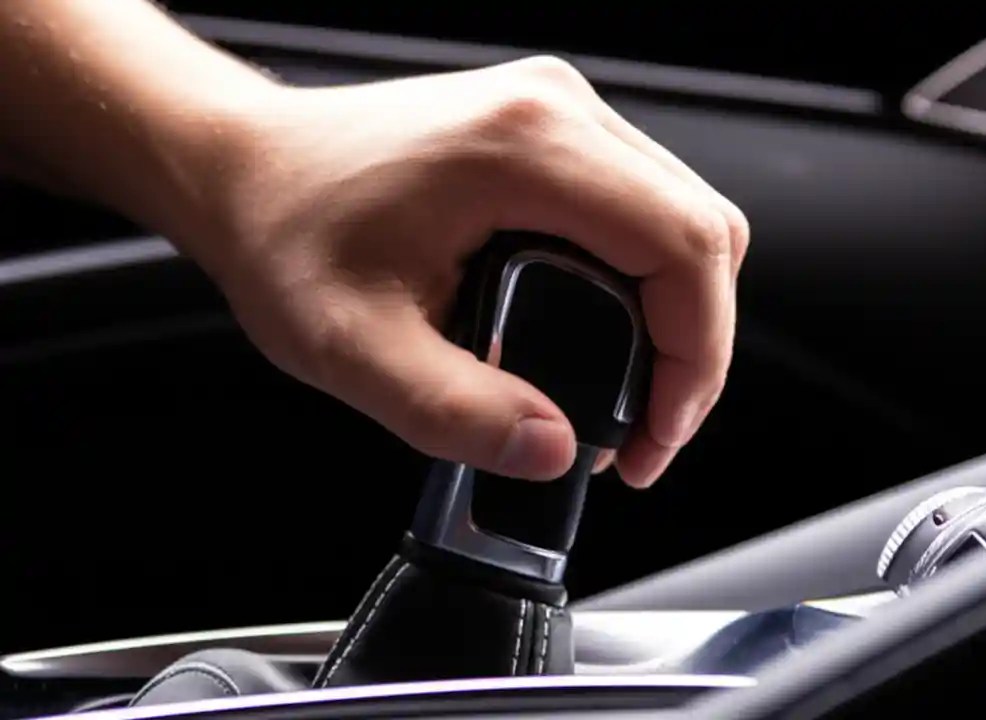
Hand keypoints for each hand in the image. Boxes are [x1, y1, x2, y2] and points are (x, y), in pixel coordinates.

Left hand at [185, 57, 748, 487]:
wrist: (243, 168)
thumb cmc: (285, 232)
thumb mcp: (352, 347)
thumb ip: (456, 411)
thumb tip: (553, 450)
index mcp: (525, 147)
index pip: (683, 248)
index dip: (694, 357)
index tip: (654, 434)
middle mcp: (558, 111)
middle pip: (705, 232)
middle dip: (693, 349)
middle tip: (644, 431)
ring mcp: (561, 113)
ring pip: (684, 221)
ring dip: (677, 317)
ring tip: (627, 395)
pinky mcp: (553, 131)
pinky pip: (645, 208)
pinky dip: (647, 284)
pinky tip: (606, 337)